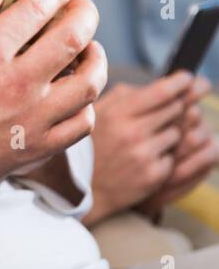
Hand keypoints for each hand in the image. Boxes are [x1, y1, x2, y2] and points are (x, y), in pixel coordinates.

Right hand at [0, 0, 106, 206]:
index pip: (39, 9)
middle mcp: (16, 84)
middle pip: (75, 38)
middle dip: (87, 13)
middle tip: (84, 7)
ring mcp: (31, 119)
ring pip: (89, 82)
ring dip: (96, 58)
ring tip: (89, 49)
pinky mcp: (37, 148)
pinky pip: (83, 122)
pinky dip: (87, 104)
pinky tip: (75, 93)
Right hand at [83, 72, 194, 224]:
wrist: (79, 189)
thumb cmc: (90, 146)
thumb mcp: (95, 114)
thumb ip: (124, 96)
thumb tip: (160, 84)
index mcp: (117, 114)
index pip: (162, 92)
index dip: (181, 82)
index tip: (188, 78)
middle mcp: (132, 133)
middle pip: (176, 109)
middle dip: (176, 107)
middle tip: (169, 110)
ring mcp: (144, 155)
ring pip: (178, 133)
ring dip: (169, 134)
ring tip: (148, 140)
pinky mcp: (153, 175)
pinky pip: (174, 157)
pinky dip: (164, 156)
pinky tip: (145, 159)